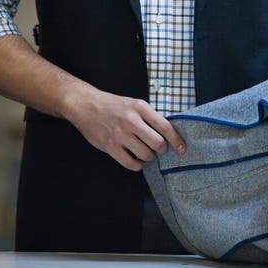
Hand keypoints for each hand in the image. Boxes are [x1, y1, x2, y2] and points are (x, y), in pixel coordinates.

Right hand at [65, 89, 186, 171]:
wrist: (86, 105)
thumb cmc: (112, 105)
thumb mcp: (133, 103)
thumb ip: (149, 117)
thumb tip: (167, 133)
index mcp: (140, 107)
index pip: (165, 127)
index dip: (176, 140)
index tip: (182, 148)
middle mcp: (131, 120)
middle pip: (157, 143)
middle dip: (162, 149)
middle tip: (159, 149)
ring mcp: (120, 134)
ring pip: (145, 154)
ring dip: (149, 157)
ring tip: (145, 152)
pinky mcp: (110, 146)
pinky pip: (131, 163)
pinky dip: (137, 164)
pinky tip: (136, 160)